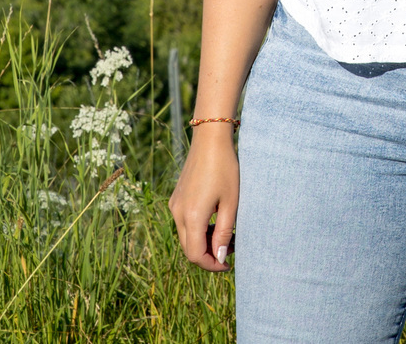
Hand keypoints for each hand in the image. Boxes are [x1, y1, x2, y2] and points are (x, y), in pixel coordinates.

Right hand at [168, 127, 239, 271]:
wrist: (210, 140)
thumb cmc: (225, 169)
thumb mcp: (231, 203)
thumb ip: (224, 233)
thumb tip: (220, 257)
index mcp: (192, 216)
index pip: (196, 255)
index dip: (212, 265)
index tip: (228, 264)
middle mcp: (178, 213)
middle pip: (189, 249)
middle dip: (209, 256)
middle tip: (230, 250)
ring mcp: (175, 205)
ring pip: (186, 237)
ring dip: (204, 242)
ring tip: (227, 234)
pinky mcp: (176, 198)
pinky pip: (184, 223)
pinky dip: (198, 229)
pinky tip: (215, 220)